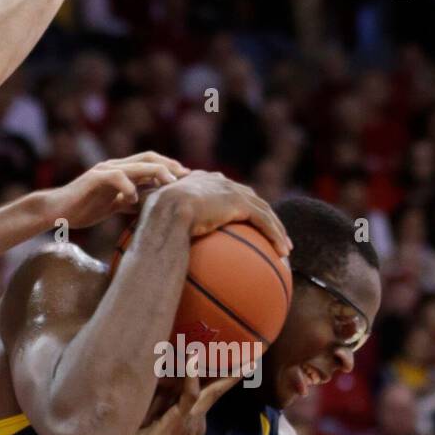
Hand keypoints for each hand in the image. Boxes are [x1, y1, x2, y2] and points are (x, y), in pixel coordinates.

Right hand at [41, 152, 188, 231]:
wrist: (56, 210)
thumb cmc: (82, 209)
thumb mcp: (112, 206)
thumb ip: (128, 202)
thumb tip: (148, 207)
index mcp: (120, 172)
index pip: (150, 162)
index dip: (169, 167)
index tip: (187, 178)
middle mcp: (114, 166)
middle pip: (148, 158)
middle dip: (169, 166)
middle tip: (186, 177)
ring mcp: (104, 170)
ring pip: (136, 165)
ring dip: (156, 173)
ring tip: (171, 184)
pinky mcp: (94, 179)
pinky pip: (116, 177)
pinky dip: (129, 186)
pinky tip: (135, 199)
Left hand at [115, 368, 240, 434]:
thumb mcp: (150, 422)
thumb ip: (156, 404)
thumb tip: (156, 382)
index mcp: (190, 421)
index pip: (206, 393)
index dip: (217, 377)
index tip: (224, 360)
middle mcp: (196, 420)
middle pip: (216, 390)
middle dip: (232, 373)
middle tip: (249, 357)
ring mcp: (190, 420)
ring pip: (210, 390)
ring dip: (223, 372)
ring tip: (236, 355)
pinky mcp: (180, 420)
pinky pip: (189, 394)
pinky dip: (191, 376)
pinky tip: (192, 359)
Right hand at [149, 170, 290, 255]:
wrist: (164, 212)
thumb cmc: (152, 218)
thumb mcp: (154, 217)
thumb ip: (160, 225)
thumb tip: (149, 247)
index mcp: (200, 182)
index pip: (225, 190)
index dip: (237, 202)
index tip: (244, 217)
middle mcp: (217, 182)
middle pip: (249, 196)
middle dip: (263, 214)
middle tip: (272, 232)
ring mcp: (229, 190)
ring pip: (262, 209)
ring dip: (276, 228)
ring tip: (285, 247)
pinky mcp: (239, 202)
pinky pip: (264, 221)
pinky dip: (275, 235)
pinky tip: (284, 252)